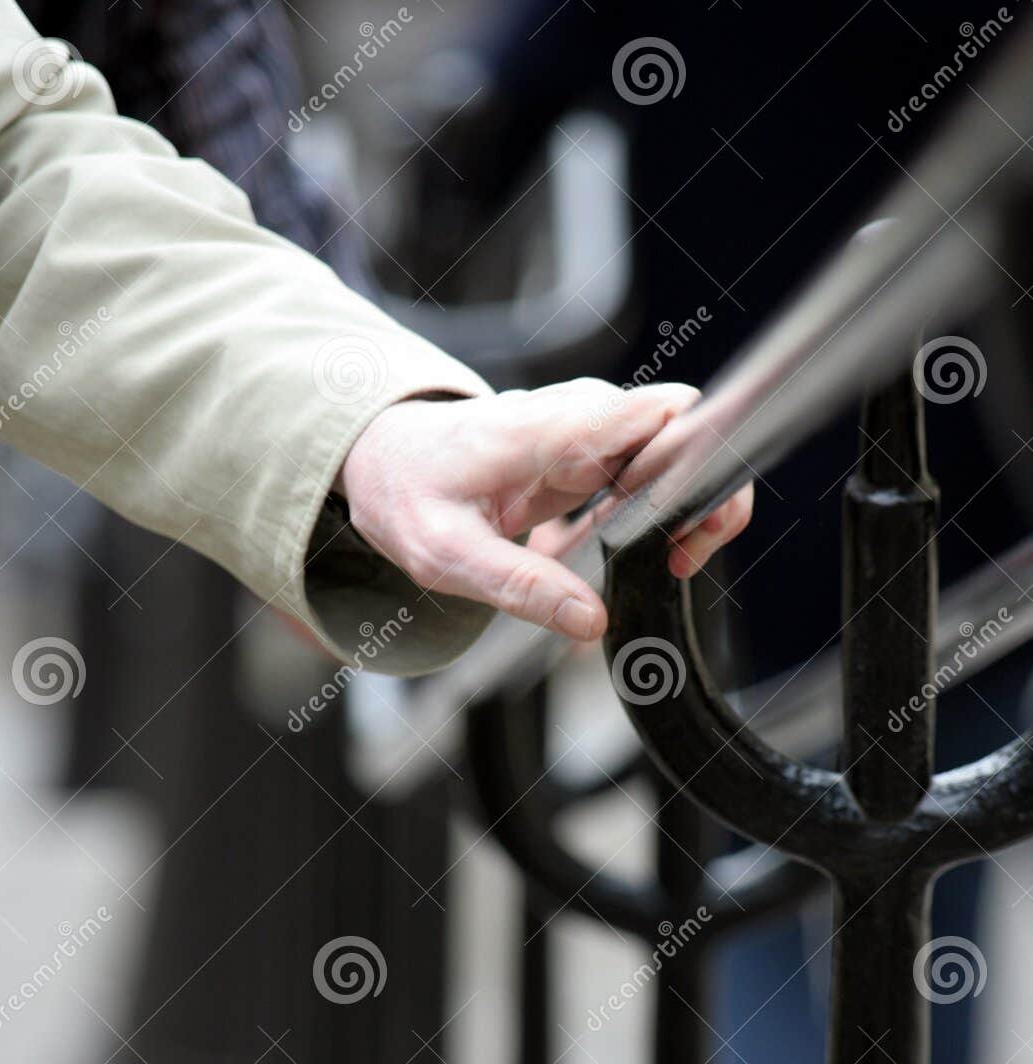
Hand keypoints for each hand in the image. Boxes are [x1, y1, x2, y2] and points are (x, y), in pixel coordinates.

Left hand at [336, 379, 752, 641]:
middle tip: (677, 564)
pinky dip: (656, 516)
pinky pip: (651, 474)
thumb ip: (520, 587)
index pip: (666, 414)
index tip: (688, 530)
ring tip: (657, 564)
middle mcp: (585, 417)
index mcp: (555, 428)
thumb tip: (591, 623)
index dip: (703, 464)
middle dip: (703, 500)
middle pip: (688, 435)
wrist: (384, 458)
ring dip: (681, 514)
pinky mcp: (593, 453)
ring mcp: (593, 431)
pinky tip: (625, 553)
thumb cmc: (408, 493)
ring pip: (677, 455)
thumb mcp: (447, 555)